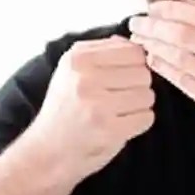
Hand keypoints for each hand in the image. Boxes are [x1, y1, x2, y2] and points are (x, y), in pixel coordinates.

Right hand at [27, 36, 154, 180]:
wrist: (46, 153)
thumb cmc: (65, 110)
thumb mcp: (72, 72)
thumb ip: (103, 52)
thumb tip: (135, 40)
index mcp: (77, 58)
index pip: (133, 51)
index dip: (135, 66)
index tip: (122, 79)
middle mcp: (85, 77)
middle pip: (143, 73)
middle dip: (137, 87)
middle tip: (118, 99)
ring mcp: (97, 104)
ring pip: (148, 95)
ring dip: (139, 106)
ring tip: (117, 112)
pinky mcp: (109, 129)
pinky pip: (147, 117)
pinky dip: (139, 123)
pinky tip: (119, 126)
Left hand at [129, 1, 194, 158]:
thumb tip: (188, 18)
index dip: (173, 10)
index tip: (153, 7)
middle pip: (186, 35)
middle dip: (156, 26)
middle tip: (135, 20)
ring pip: (180, 57)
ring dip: (154, 45)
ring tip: (138, 38)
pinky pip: (183, 81)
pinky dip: (164, 68)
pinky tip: (152, 59)